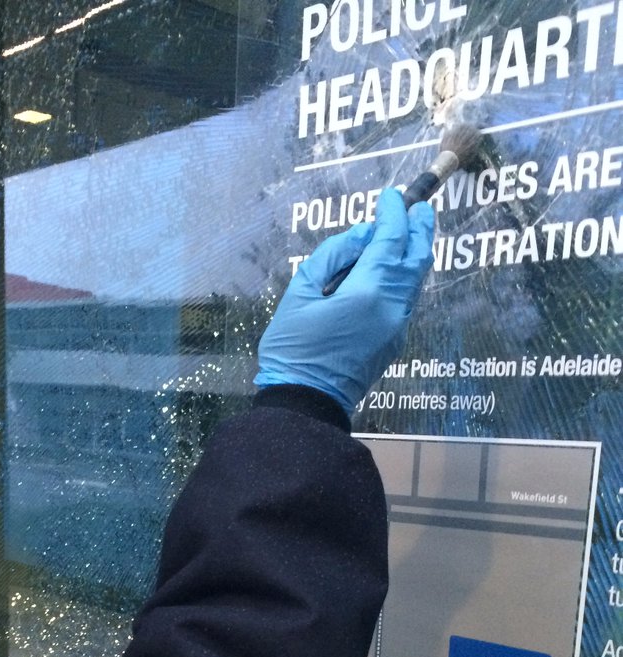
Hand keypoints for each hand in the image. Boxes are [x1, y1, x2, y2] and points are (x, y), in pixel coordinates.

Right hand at [255, 188, 434, 414]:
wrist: (305, 403)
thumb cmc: (293, 349)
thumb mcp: (299, 294)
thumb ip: (332, 257)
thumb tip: (361, 237)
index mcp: (367, 292)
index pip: (391, 240)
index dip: (392, 214)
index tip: (388, 197)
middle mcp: (391, 307)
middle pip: (417, 259)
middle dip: (419, 230)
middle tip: (418, 209)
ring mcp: (396, 327)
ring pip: (415, 281)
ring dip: (413, 254)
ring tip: (406, 234)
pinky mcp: (393, 342)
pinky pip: (406, 300)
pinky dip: (404, 278)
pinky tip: (390, 272)